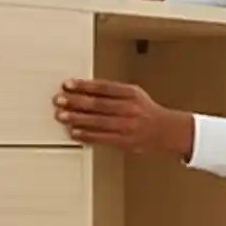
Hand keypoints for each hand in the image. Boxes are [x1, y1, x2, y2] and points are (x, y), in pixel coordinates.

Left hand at [53, 79, 193, 159]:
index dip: (84, 85)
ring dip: (77, 118)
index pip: (103, 87)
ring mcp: (127, 125)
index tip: (68, 84)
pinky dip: (86, 135)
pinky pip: (102, 138)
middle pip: (98, 104)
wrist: (166, 130)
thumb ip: (112, 92)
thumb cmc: (146, 111)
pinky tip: (74, 132)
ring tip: (62, 116)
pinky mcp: (125, 141)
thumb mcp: (133, 94)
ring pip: (97, 121)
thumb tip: (84, 89)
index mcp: (131, 93)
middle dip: (75, 101)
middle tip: (59, 100)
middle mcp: (129, 108)